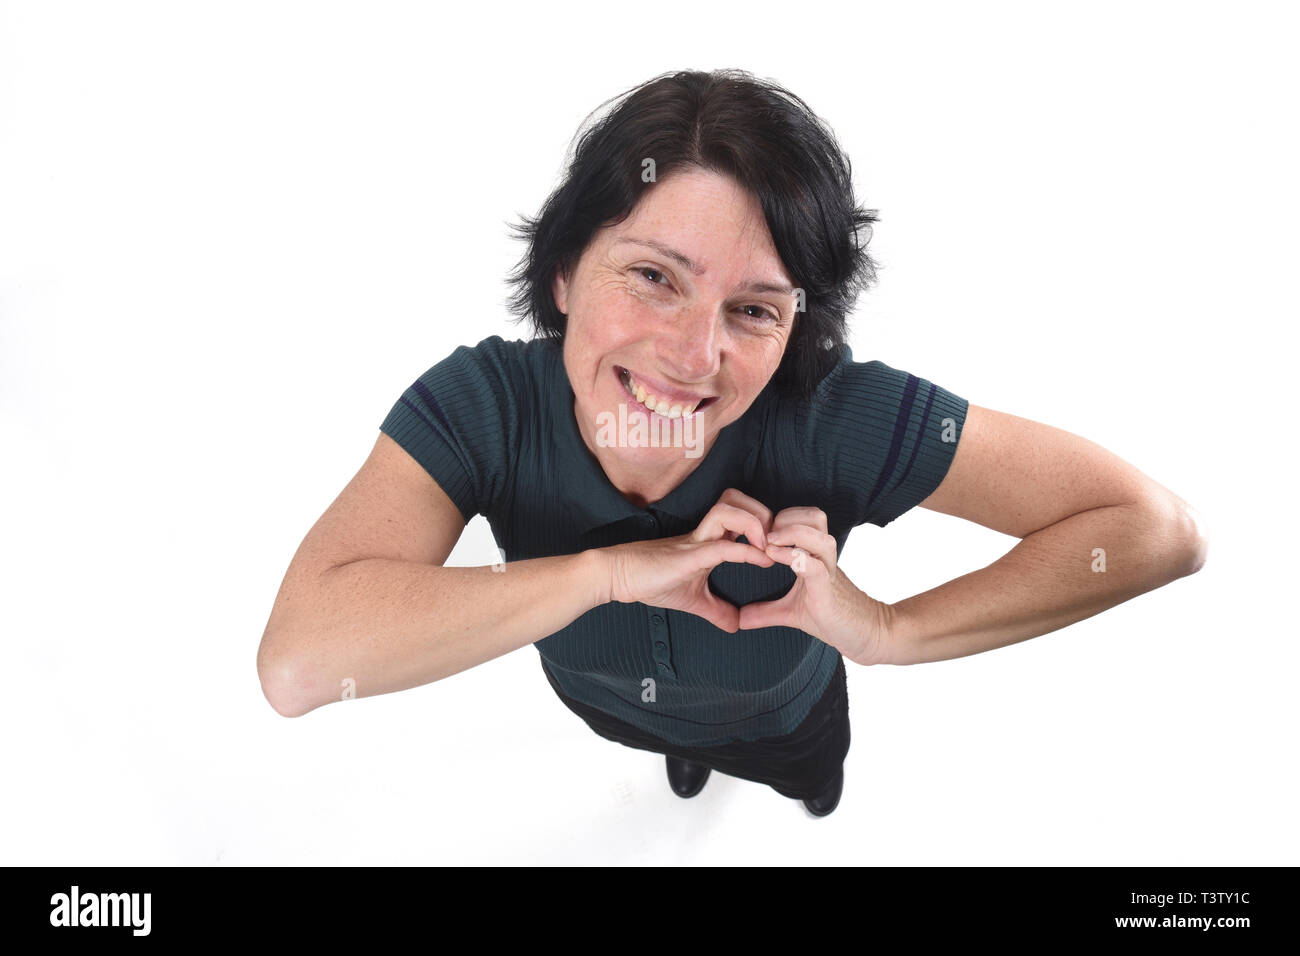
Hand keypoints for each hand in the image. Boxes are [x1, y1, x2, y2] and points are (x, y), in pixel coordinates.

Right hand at [603, 488, 775, 632]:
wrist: (619, 578)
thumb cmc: (651, 582)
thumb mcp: (692, 600)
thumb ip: (716, 610)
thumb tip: (736, 626)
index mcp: (709, 539)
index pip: (741, 513)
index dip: (765, 522)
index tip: (781, 545)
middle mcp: (705, 533)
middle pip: (738, 499)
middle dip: (763, 512)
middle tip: (776, 538)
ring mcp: (697, 540)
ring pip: (730, 509)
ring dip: (756, 524)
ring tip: (769, 547)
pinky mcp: (689, 555)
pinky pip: (722, 546)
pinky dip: (746, 551)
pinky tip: (762, 561)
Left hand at [737, 506, 892, 665]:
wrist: (865, 635)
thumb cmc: (831, 617)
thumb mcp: (791, 613)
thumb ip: (766, 611)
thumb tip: (739, 620)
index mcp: (815, 556)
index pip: (805, 518)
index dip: (782, 517)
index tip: (760, 531)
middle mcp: (824, 558)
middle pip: (815, 516)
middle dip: (787, 517)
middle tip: (764, 533)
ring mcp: (829, 572)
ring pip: (819, 536)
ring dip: (792, 533)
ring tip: (770, 542)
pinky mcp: (829, 591)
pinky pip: (815, 566)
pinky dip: (795, 558)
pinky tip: (776, 559)